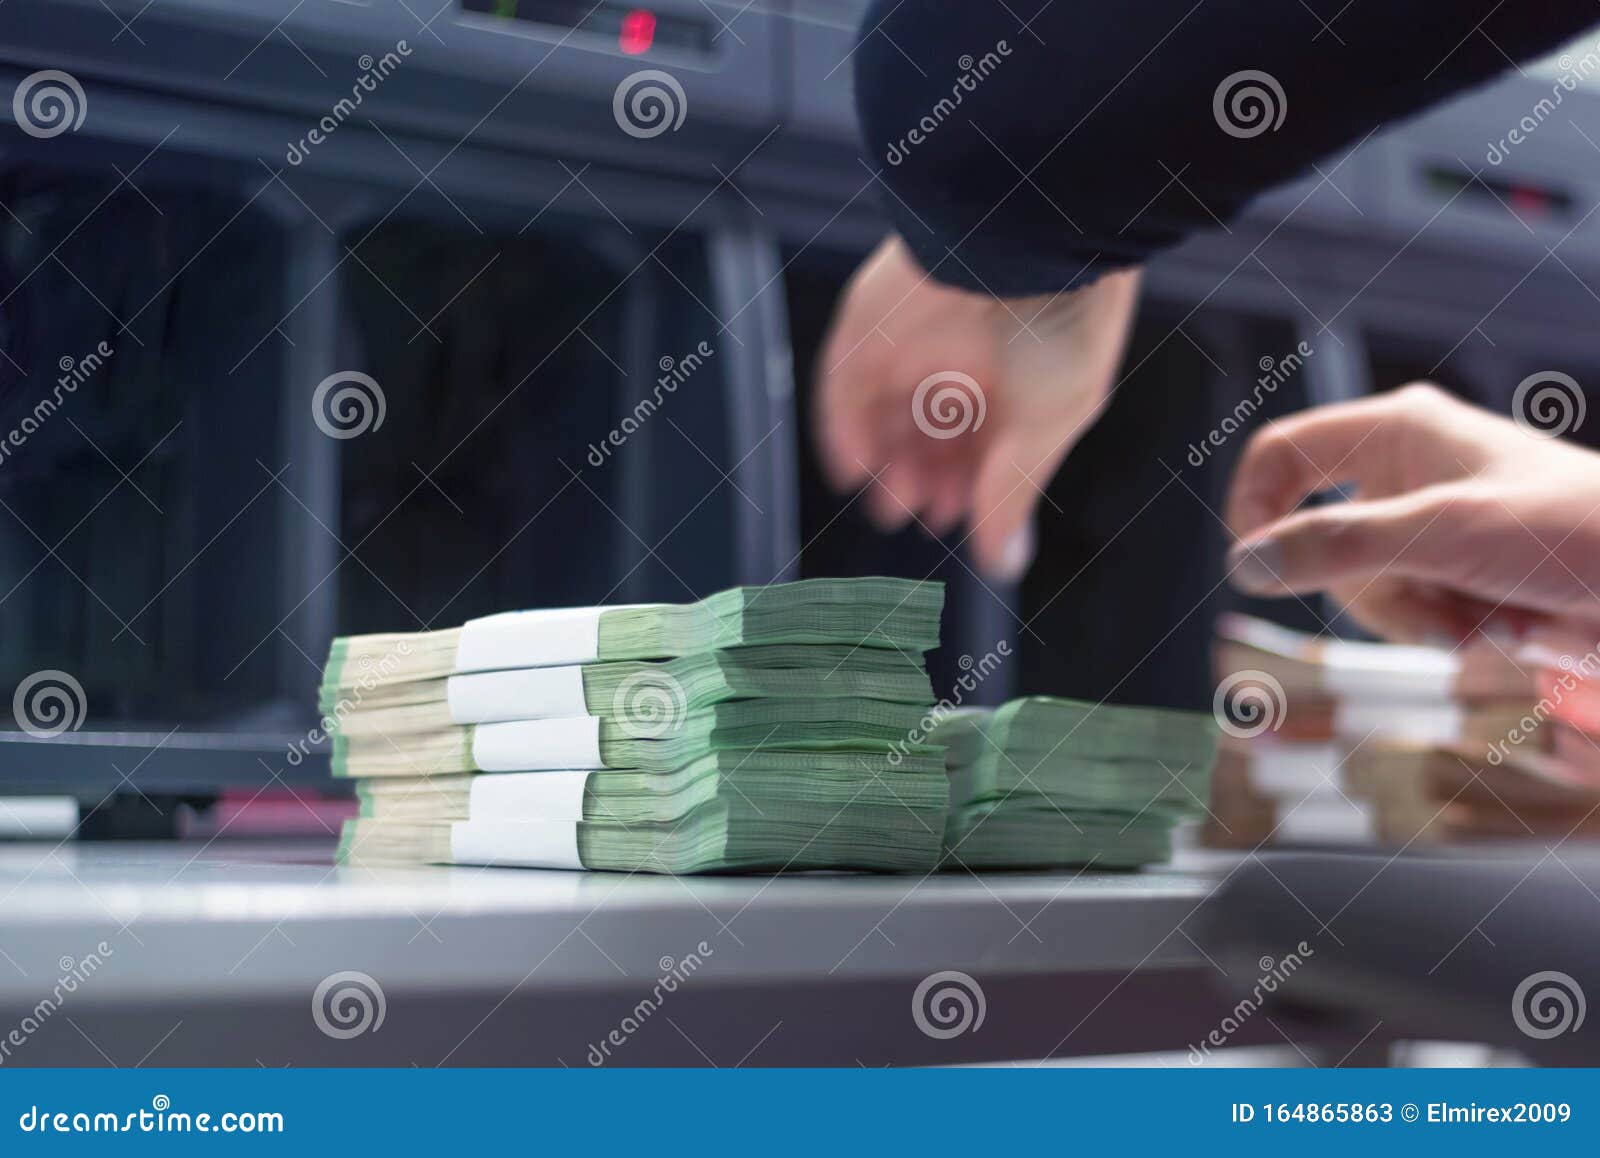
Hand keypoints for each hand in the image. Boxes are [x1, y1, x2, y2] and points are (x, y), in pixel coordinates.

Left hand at [812, 235, 1140, 579]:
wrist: (1024, 241)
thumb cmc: (1061, 331)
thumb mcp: (1046, 430)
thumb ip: (1010, 497)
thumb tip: (1003, 564)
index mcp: (1017, 377)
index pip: (981, 440)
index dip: (968, 484)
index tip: (958, 517)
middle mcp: (963, 358)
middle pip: (931, 430)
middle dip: (927, 478)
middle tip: (921, 513)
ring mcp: (913, 340)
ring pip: (885, 414)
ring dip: (887, 464)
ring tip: (892, 503)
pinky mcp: (868, 325)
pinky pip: (842, 386)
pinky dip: (844, 432)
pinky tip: (853, 471)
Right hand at [1225, 382, 1599, 644]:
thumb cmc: (1572, 530)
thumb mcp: (1444, 533)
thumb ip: (1341, 545)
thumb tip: (1245, 563)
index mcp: (1397, 430)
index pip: (1278, 454)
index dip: (1255, 509)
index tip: (1261, 569)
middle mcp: (1405, 470)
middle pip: (1320, 542)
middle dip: (1372, 593)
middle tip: (1426, 611)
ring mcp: (1430, 523)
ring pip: (1363, 587)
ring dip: (1416, 619)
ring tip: (1483, 623)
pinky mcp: (1456, 568)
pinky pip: (1408, 609)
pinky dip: (1443, 630)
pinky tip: (1496, 628)